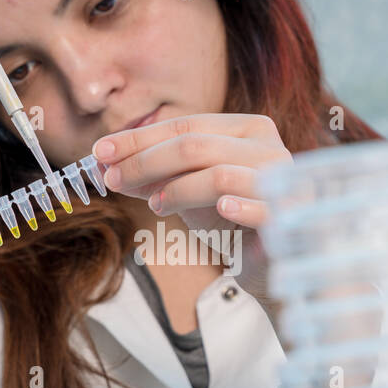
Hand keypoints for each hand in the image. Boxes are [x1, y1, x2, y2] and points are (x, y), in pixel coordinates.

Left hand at [91, 113, 291, 305]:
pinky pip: (259, 207)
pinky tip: (221, 209)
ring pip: (218, 174)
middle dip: (146, 161)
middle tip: (112, 179)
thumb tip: (103, 164)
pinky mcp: (288, 215)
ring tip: (155, 204)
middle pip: (195, 146)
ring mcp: (282, 181)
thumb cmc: (231, 220)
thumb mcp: (187, 191)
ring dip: (177, 189)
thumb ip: (152, 175)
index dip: (139, 138)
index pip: (186, 126)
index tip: (99, 152)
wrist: (272, 261)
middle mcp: (268, 148)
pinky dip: (237, 206)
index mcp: (248, 130)